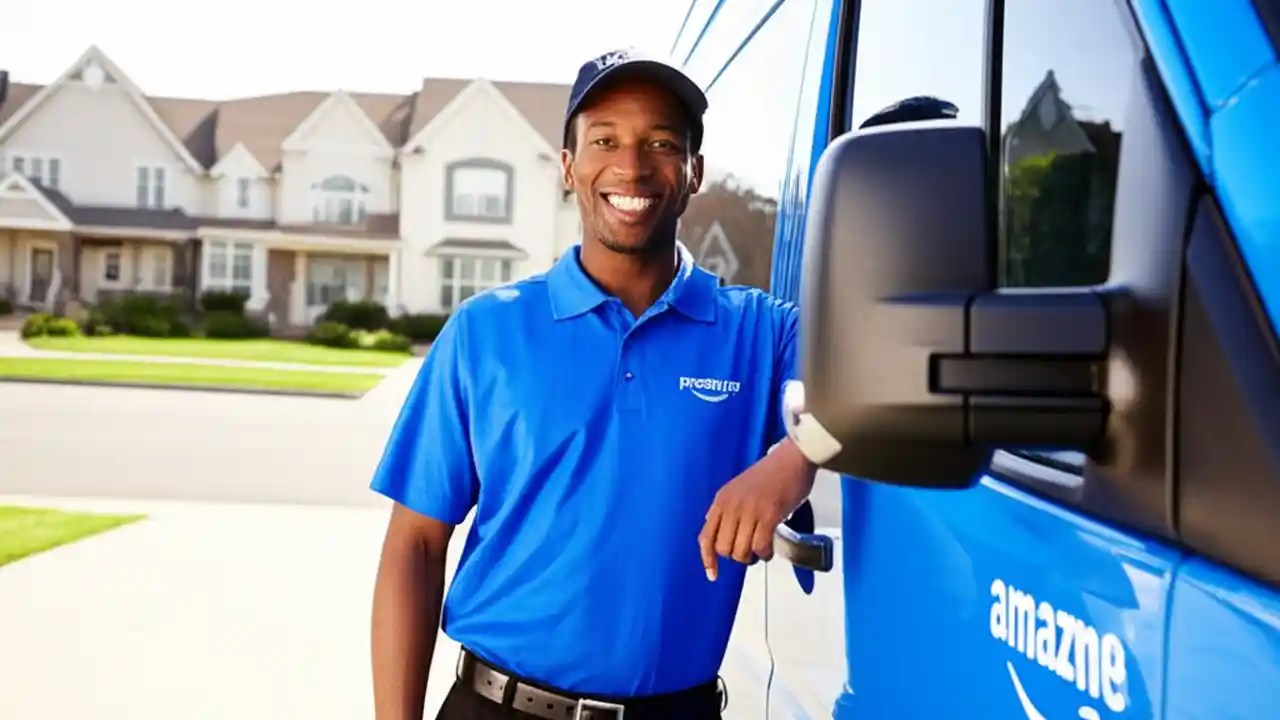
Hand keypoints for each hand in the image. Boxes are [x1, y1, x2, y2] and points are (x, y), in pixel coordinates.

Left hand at [698, 439, 816, 580]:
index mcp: (722, 500)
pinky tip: (769, 549)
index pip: (705, 536)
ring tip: (761, 550)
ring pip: (741, 551)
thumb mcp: (738, 488)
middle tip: (750, 551)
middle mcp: (731, 505)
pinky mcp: (768, 515)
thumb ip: (725, 507)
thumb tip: (709, 525)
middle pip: (723, 548)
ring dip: (752, 557)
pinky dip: (765, 554)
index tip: (713, 575)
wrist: (792, 459)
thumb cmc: (770, 474)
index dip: (707, 559)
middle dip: (736, 556)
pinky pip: (760, 547)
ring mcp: (749, 510)